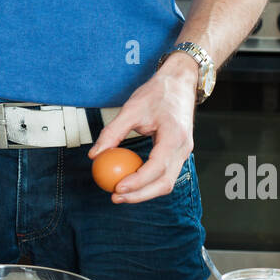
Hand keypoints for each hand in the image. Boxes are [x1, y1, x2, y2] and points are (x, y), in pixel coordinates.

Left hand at [87, 55, 197, 202]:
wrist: (180, 83)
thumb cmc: (157, 93)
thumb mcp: (131, 108)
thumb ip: (113, 132)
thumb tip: (95, 154)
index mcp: (174, 135)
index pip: (157, 167)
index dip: (138, 181)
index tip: (117, 187)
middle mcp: (183, 148)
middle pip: (165, 182)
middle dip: (140, 195)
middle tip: (116, 196)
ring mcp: (184, 152)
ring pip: (167, 182)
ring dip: (144, 192)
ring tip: (121, 193)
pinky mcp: (179, 153)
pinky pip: (166, 174)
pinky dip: (149, 182)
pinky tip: (131, 181)